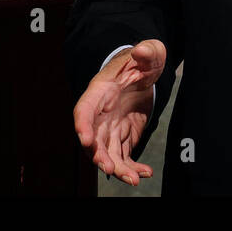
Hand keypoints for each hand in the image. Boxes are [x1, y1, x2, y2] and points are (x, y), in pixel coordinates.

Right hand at [73, 39, 166, 185]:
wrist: (145, 73)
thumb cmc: (142, 61)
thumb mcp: (149, 52)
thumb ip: (147, 51)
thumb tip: (143, 51)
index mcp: (100, 91)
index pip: (85, 109)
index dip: (82, 126)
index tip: (85, 141)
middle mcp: (101, 114)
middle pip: (93, 139)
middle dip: (99, 155)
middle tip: (110, 168)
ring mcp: (111, 128)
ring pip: (108, 153)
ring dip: (117, 168)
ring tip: (132, 179)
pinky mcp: (123, 137)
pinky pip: (124, 156)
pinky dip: (132, 167)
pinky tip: (144, 173)